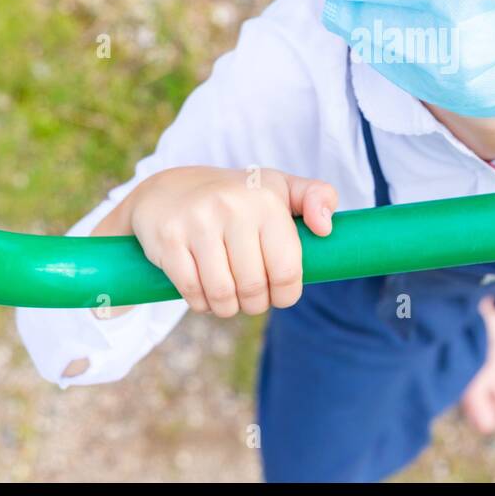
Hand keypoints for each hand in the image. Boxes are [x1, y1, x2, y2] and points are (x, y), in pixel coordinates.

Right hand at [120, 166, 337, 316]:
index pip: (286, 269)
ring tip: (230, 299)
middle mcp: (232, 207)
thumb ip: (317, 197)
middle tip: (252, 297)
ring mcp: (197, 222)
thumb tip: (326, 227)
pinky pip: (192, 292)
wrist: (168, 190)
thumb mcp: (280, 187)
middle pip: (254, 287)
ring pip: (222, 294)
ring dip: (228, 308)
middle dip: (256, 304)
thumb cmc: (237, 196)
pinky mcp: (168, 240)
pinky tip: (206, 295)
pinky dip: (202, 304)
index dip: (286, 294)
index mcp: (265, 199)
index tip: (280, 292)